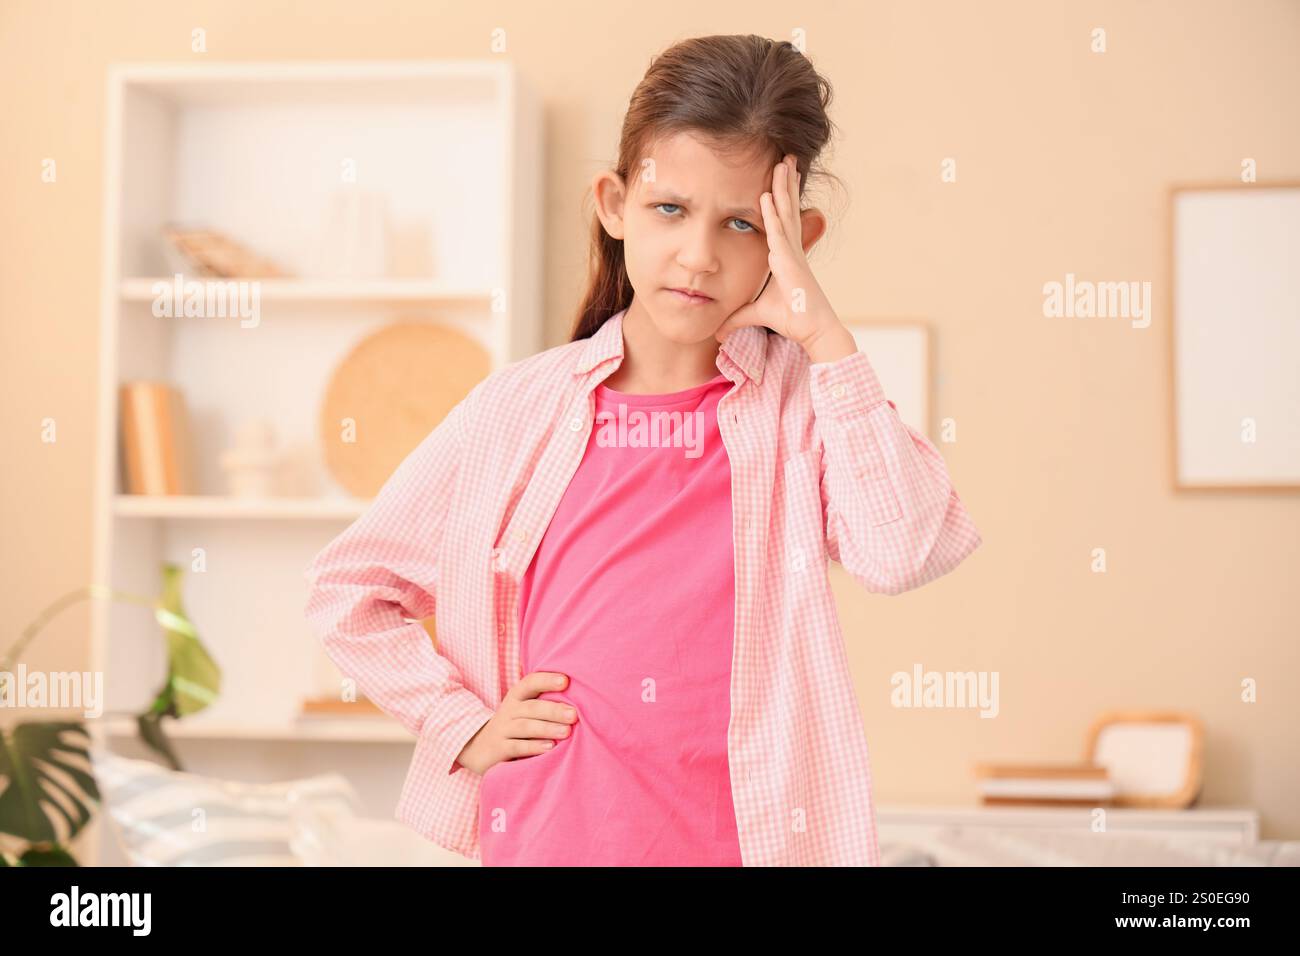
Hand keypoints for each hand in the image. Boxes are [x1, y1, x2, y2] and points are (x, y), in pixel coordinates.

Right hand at [455, 671, 578, 775]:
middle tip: (574, 715)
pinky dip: (533, 746)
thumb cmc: (514, 726)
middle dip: (554, 710)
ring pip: (525, 726)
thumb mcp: (524, 710)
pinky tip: (549, 747)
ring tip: (566, 732)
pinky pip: (516, 746)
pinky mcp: (498, 749)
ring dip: (546, 728)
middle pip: (531, 707)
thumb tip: (583, 696)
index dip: (546, 680)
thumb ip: (545, 701)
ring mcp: (502, 730)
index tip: (566, 681)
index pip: (530, 683)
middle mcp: (508, 711)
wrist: (478, 748)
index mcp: (516, 697)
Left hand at [713, 154, 845, 357]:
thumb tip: (717, 330)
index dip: (780, 197)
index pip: (781, 219)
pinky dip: (772, 215)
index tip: (778, 176)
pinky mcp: (790, 262)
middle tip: (785, 156)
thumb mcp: (757, 314)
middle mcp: (791, 248)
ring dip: (782, 188)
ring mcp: (792, 253)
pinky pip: (779, 234)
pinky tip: (765, 197)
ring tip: (783, 162)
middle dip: (785, 182)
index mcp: (785, 254)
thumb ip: (738, 318)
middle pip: (787, 208)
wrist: (814, 330)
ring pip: (785, 213)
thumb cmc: (793, 320)